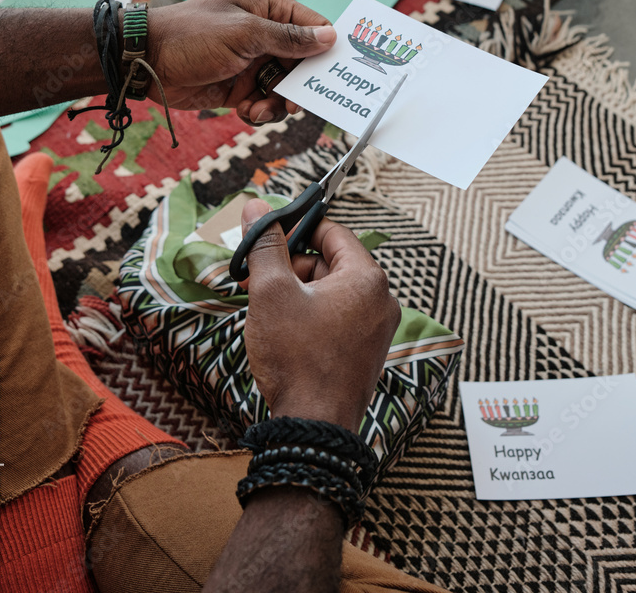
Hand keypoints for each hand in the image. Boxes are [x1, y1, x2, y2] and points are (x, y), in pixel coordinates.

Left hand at [148, 0, 334, 123]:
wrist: (145, 61)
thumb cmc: (191, 34)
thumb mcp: (244, 33)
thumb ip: (288, 38)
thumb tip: (329, 37)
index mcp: (268, 10)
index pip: (313, 26)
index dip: (328, 47)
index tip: (338, 71)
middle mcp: (264, 36)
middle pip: (303, 63)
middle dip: (302, 85)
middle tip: (297, 102)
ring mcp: (252, 63)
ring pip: (285, 88)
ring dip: (279, 103)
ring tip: (262, 108)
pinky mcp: (239, 87)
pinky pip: (264, 102)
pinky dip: (261, 111)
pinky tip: (247, 111)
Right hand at [241, 198, 400, 432]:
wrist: (313, 426)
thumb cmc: (297, 359)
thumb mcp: (272, 292)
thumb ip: (265, 245)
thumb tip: (256, 208)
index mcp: (367, 278)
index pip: (332, 232)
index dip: (297, 229)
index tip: (269, 236)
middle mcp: (380, 301)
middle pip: (331, 262)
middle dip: (291, 265)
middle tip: (257, 276)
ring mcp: (375, 330)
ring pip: (331, 292)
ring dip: (297, 291)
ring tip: (264, 305)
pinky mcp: (365, 352)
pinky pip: (337, 318)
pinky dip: (310, 314)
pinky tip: (282, 328)